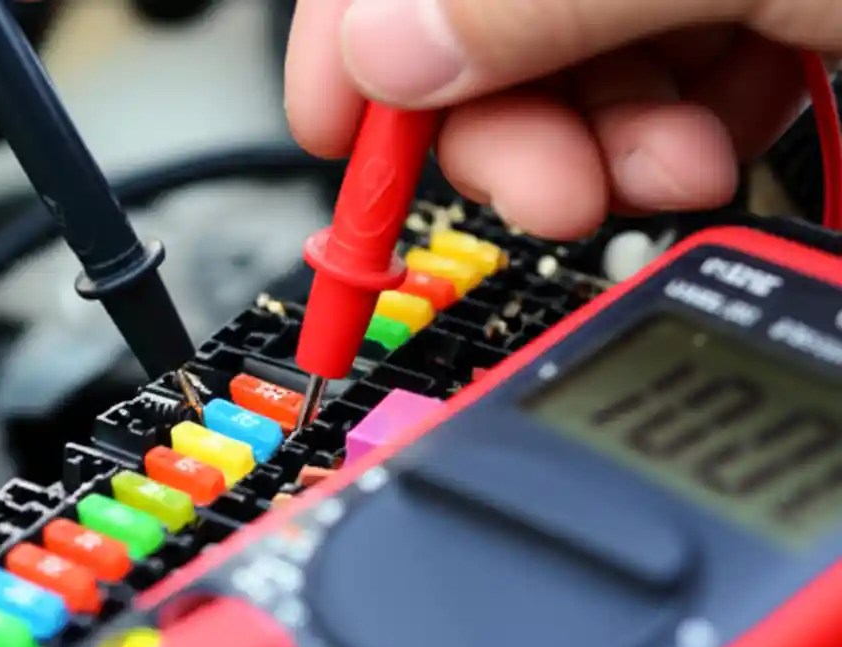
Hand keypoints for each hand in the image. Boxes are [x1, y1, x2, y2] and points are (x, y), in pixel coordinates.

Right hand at [286, 0, 841, 238]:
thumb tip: (381, 54)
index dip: (350, 42)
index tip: (332, 138)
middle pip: (475, 28)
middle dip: (509, 129)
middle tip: (556, 194)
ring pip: (567, 75)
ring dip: (603, 152)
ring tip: (676, 170)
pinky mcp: (748, 3)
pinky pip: (659, 88)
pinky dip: (674, 139)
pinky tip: (712, 144)